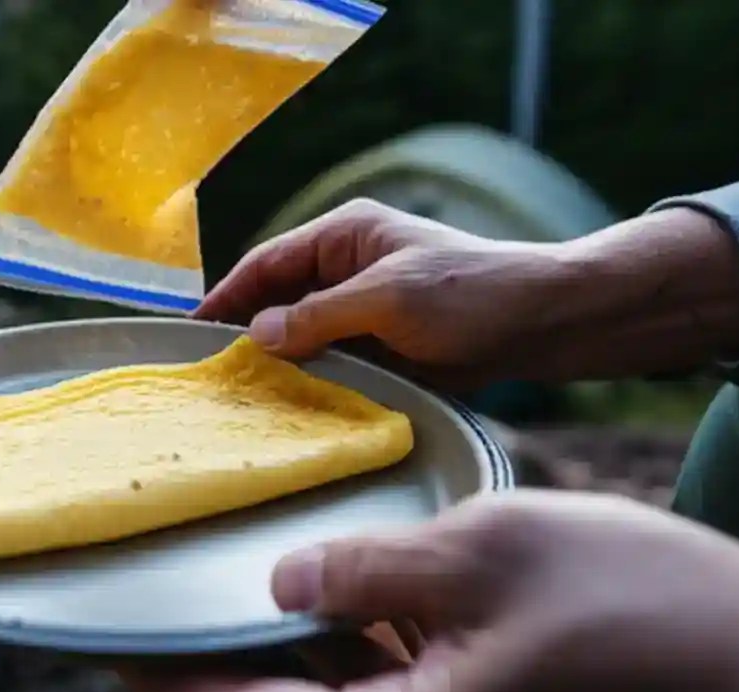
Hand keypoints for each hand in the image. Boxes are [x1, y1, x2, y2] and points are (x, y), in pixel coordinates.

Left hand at [127, 490, 738, 691]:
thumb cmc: (633, 604)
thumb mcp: (484, 556)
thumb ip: (369, 568)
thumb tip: (285, 579)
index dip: (174, 679)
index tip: (120, 638)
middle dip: (211, 664)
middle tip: (159, 603)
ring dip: (269, 647)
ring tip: (218, 586)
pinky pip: (373, 674)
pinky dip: (334, 635)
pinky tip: (310, 587)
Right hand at [196, 200, 738, 387]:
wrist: (547, 322)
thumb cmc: (473, 292)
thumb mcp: (390, 297)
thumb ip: (321, 315)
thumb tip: (258, 334)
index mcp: (346, 235)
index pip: (268, 261)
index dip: (228, 295)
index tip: (192, 331)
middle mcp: (348, 268)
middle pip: (279, 300)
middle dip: (247, 332)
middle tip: (208, 375)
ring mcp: (365, 310)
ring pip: (303, 336)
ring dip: (278, 363)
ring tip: (238, 397)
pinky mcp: (385, 348)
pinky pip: (334, 363)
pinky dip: (311, 381)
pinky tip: (289, 408)